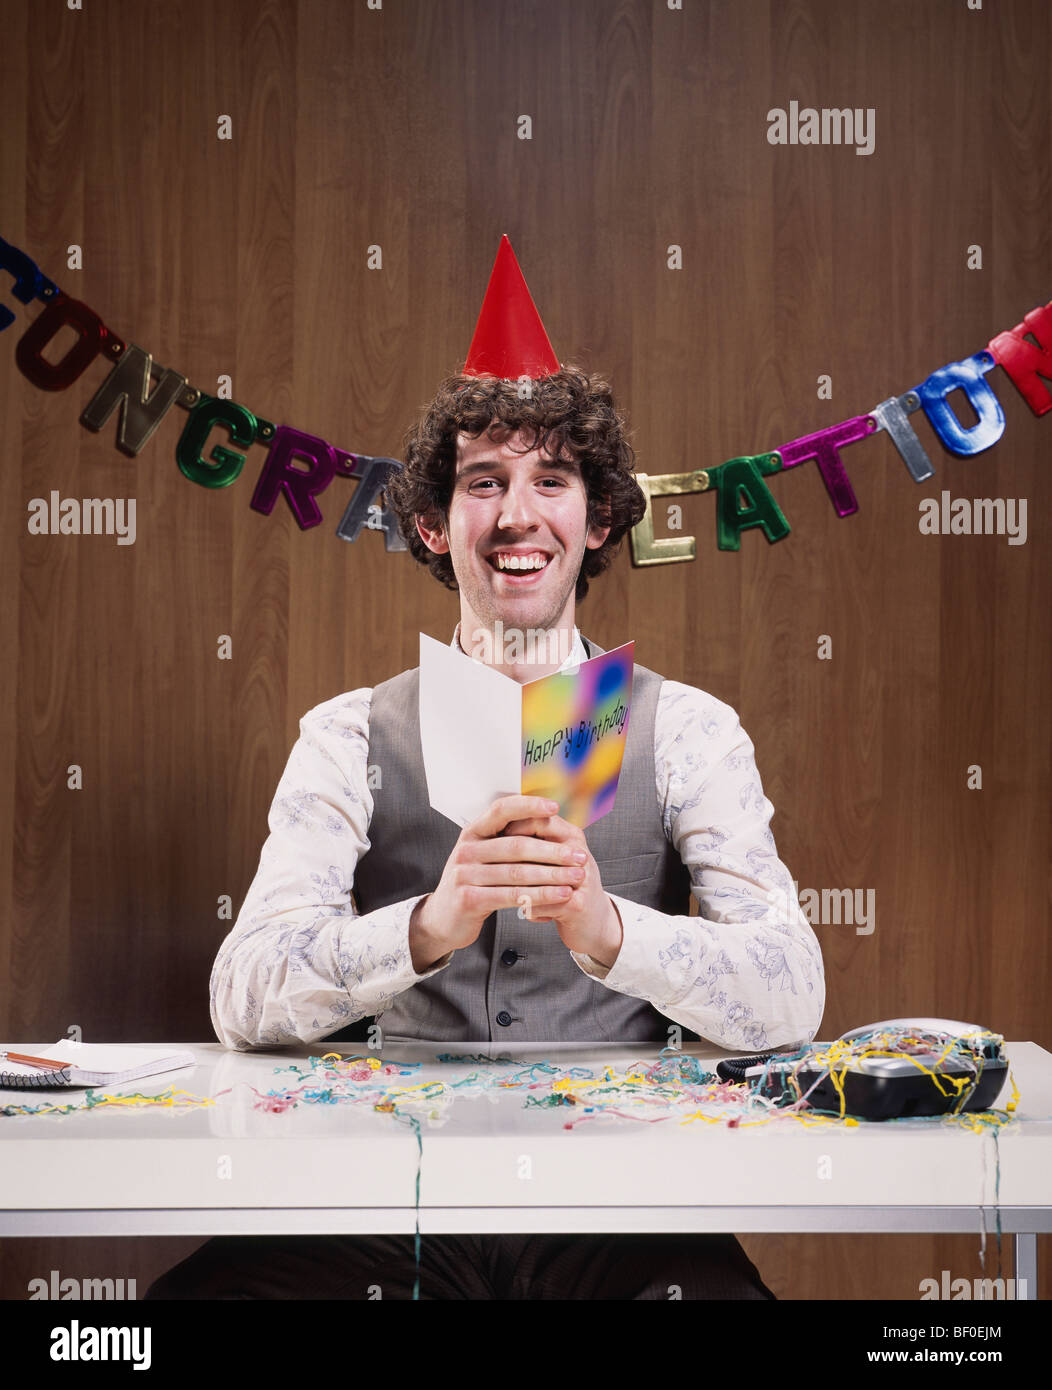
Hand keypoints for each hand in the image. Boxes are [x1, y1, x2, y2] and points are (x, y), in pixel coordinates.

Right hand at [408, 795, 587, 969]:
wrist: (444, 919)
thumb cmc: (473, 884)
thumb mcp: (483, 856)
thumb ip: (505, 840)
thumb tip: (545, 819)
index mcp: (472, 833)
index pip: (500, 810)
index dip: (528, 806)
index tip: (554, 807)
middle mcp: (466, 850)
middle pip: (517, 845)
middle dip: (553, 851)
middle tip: (579, 856)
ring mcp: (465, 874)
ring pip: (518, 873)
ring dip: (552, 875)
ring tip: (576, 877)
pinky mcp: (469, 899)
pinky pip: (512, 896)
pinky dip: (540, 896)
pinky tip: (559, 895)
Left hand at [501, 808, 623, 966]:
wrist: (594, 921)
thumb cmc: (568, 887)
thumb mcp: (556, 858)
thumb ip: (535, 840)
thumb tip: (498, 824)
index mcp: (571, 836)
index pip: (538, 819)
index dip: (511, 828)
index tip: (493, 840)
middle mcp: (579, 854)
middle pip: (537, 846)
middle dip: (510, 859)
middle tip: (494, 866)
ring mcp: (581, 880)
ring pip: (537, 878)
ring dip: (517, 886)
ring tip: (502, 892)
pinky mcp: (578, 906)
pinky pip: (542, 904)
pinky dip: (529, 910)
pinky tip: (525, 912)